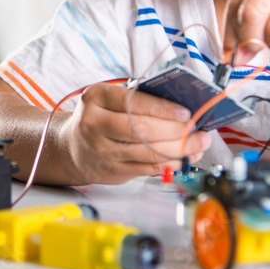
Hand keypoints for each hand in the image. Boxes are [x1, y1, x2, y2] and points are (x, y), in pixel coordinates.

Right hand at [59, 82, 212, 184]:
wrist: (71, 146)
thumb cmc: (99, 116)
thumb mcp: (108, 98)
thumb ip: (137, 98)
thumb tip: (179, 107)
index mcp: (96, 98)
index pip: (133, 104)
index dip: (163, 110)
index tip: (186, 114)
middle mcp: (94, 124)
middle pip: (142, 130)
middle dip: (176, 132)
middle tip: (198, 132)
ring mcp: (102, 151)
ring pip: (147, 153)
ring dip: (178, 150)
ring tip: (197, 145)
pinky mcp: (111, 171)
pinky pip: (146, 169)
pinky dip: (169, 164)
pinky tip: (182, 158)